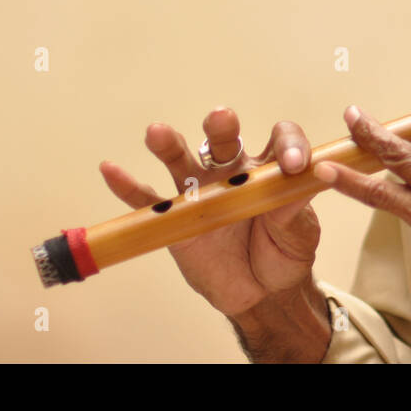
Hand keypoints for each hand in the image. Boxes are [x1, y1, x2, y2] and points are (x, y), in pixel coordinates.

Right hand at [100, 109, 320, 318]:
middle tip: (221, 118)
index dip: (289, 145)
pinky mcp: (176, 217)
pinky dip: (128, 186)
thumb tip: (299, 184)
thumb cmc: (285, 252)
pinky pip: (149, 199)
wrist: (262, 291)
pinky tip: (110, 169)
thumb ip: (295, 211)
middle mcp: (234, 170)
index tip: (294, 165)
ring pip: (183, 161)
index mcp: (270, 167)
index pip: (281, 139)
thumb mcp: (300, 234)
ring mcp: (202, 191)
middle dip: (222, 128)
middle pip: (226, 140)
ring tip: (157, 132)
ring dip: (170, 145)